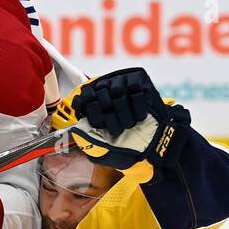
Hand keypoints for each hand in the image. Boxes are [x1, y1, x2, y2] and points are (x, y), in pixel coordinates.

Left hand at [64, 67, 190, 167]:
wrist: (153, 143)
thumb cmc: (126, 147)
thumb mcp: (102, 150)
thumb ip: (86, 140)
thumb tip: (75, 130)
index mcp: (93, 103)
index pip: (84, 98)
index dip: (91, 111)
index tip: (100, 125)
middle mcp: (105, 89)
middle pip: (100, 94)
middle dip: (110, 116)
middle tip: (118, 131)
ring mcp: (121, 81)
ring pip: (117, 90)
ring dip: (124, 112)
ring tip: (130, 125)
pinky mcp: (139, 79)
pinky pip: (134, 87)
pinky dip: (138, 104)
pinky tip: (140, 116)